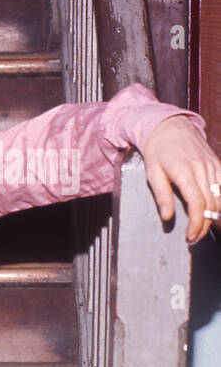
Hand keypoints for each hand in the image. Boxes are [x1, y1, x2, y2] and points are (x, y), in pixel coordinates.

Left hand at [141, 115, 220, 245]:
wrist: (169, 127)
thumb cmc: (157, 151)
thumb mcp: (152, 173)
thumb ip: (161, 195)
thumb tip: (168, 218)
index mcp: (184, 172)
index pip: (197, 203)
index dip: (197, 223)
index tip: (190, 237)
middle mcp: (202, 169)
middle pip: (211, 204)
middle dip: (205, 225)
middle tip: (194, 239)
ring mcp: (213, 166)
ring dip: (216, 216)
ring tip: (204, 230)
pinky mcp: (218, 164)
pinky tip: (218, 214)